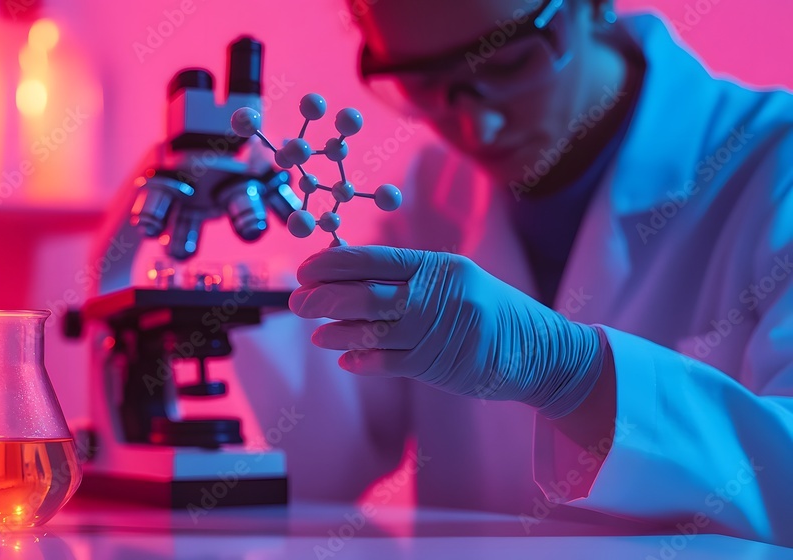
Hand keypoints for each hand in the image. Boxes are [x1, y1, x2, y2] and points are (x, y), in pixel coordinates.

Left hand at [289, 246, 604, 417]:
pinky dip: (363, 361)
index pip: (376, 260)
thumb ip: (410, 280)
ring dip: (337, 332)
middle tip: (298, 301)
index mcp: (440, 268)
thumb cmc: (490, 312)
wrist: (542, 352)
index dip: (334, 264)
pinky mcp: (441, 366)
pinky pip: (390, 363)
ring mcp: (441, 332)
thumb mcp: (456, 281)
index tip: (305, 269)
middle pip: (368, 294)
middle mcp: (440, 296)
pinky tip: (345, 360)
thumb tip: (347, 277)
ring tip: (317, 334)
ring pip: (373, 331)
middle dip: (325, 298)